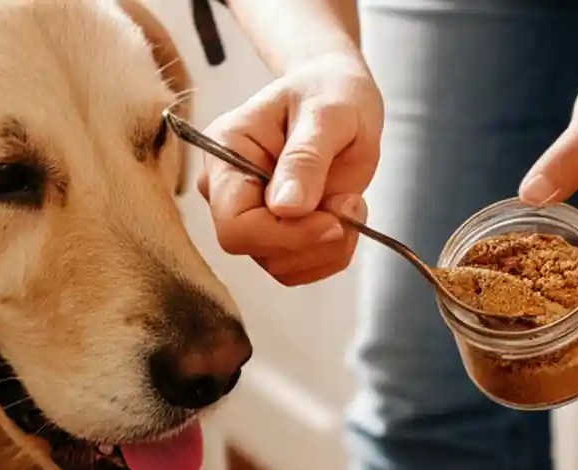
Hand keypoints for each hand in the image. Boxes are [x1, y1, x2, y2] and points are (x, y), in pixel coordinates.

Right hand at [198, 52, 383, 285]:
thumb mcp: (327, 114)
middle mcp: (227, 189)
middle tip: (351, 204)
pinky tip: (345, 217)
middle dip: (311, 240)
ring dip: (327, 247)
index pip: (234, 222)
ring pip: (280, 266)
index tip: (332, 219)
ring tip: (351, 203)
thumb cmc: (329, 93)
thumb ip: (306, 158)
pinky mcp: (274, 233)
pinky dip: (331, 253)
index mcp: (226, 151)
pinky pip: (298, 268)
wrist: (337, 94)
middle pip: (254, 248)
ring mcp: (249, 215)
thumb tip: (286, 207)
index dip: (284, 233)